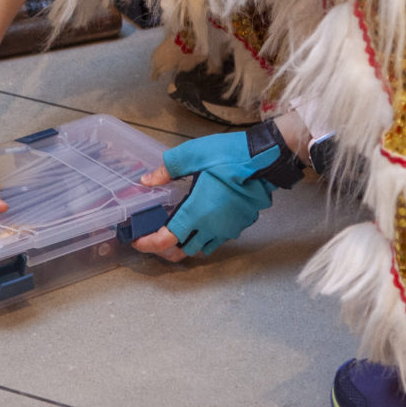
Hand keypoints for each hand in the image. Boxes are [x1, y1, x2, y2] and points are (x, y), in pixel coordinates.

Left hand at [130, 122, 301, 261]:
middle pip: (184, 251)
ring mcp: (228, 228)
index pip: (166, 241)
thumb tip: (147, 180)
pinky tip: (204, 220)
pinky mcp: (241, 224)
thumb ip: (167, 169)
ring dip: (189, 244)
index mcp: (196, 213)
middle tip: (157, 236)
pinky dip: (207, 236)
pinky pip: (219, 238)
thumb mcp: (192, 155)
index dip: (148, 244)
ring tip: (179, 231)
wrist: (267, 159)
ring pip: (204, 248)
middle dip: (167, 249)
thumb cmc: (231, 156)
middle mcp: (211, 227)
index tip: (139, 240)